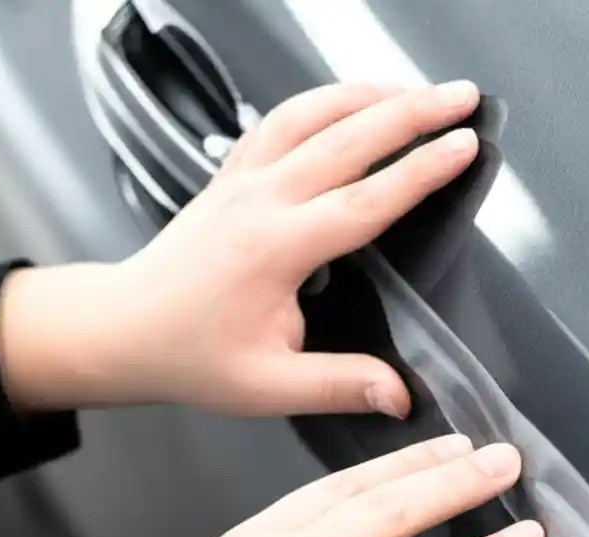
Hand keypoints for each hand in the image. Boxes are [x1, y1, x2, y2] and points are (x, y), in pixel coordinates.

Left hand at [0, 80, 481, 416]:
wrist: (123, 328)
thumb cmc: (190, 354)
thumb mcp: (266, 387)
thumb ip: (339, 386)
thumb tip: (401, 395)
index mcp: (275, 249)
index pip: (365, 199)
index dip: (421, 171)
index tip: (465, 146)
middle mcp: (260, 200)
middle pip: (349, 138)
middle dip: (414, 112)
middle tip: (464, 97)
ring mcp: (243, 178)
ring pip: (313, 114)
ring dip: (370, 94)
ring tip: (420, 90)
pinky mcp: (233, 172)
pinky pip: (283, 118)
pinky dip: (326, 99)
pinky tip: (354, 98)